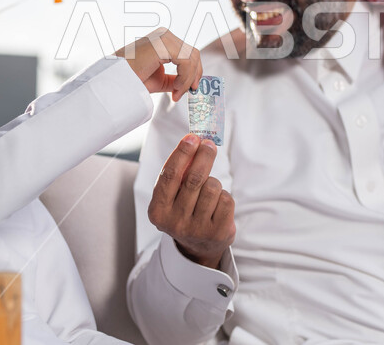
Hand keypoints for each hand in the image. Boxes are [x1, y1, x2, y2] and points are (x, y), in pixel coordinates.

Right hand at [116, 27, 201, 100]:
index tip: (190, 89)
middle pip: (193, 54)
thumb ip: (175, 78)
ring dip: (188, 79)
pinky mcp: (162, 44)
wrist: (115, 80)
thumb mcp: (160, 79)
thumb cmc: (131, 78)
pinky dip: (184, 76)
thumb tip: (190, 83)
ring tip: (176, 91)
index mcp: (164, 41)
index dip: (194, 72)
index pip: (189, 53)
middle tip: (185, 92)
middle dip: (194, 76)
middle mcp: (165, 35)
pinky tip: (175, 86)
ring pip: (192, 57)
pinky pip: (185, 61)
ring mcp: (164, 37)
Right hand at [147, 133, 234, 268]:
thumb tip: (192, 142)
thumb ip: (178, 173)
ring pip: (212, 187)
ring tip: (209, 190)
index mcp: (158, 211)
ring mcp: (197, 229)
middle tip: (208, 144)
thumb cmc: (184, 211)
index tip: (192, 138)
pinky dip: (224, 196)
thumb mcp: (173, 196)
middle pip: (194, 179)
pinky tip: (217, 205)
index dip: (182, 154)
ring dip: (214, 182)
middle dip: (203, 156)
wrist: (198, 246)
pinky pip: (226, 199)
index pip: (170, 175)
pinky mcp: (217, 232)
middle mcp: (175, 222)